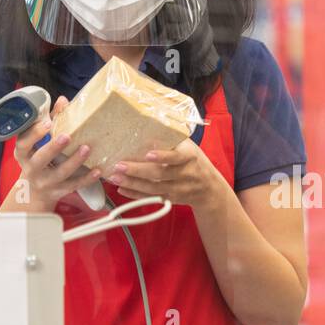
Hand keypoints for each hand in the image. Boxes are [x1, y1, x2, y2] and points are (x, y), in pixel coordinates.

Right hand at [5, 95, 101, 212]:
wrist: (33, 192)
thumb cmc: (37, 159)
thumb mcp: (37, 143)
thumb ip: (49, 121)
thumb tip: (63, 100)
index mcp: (23, 154)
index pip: (23, 143)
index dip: (34, 134)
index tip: (47, 123)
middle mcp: (32, 169)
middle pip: (41, 159)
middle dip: (53, 148)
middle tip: (67, 136)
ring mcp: (45, 182)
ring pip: (60, 173)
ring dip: (74, 161)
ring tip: (86, 148)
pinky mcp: (58, 192)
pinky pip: (74, 186)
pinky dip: (86, 179)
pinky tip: (97, 170)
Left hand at [108, 139, 224, 210]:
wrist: (209, 188)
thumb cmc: (194, 162)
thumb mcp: (189, 147)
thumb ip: (172, 140)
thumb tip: (146, 125)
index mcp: (189, 158)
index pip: (177, 157)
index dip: (163, 157)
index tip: (148, 154)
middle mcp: (185, 175)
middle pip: (160, 174)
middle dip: (138, 170)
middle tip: (119, 165)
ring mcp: (177, 189)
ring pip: (153, 188)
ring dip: (133, 183)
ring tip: (115, 177)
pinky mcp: (170, 199)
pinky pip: (151, 198)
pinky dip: (136, 195)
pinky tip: (122, 188)